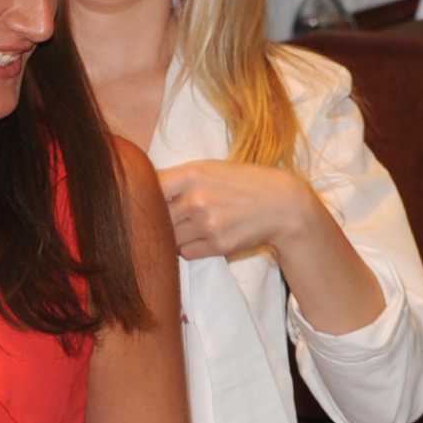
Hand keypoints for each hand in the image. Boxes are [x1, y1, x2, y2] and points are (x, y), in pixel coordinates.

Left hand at [157, 159, 314, 260]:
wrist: (283, 204)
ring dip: (175, 236)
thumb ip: (177, 179)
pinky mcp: (218, 245)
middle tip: (174, 217)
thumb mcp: (210, 169)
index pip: (148, 189)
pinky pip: (186, 253)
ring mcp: (207, 224)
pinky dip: (190, 248)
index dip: (142, 197)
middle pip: (156, 218)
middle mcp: (196, 199)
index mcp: (191, 174)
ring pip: (169, 238)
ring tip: (194, 225)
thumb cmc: (242, 183)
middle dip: (160, 220)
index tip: (143, 202)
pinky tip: (206, 236)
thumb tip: (139, 191)